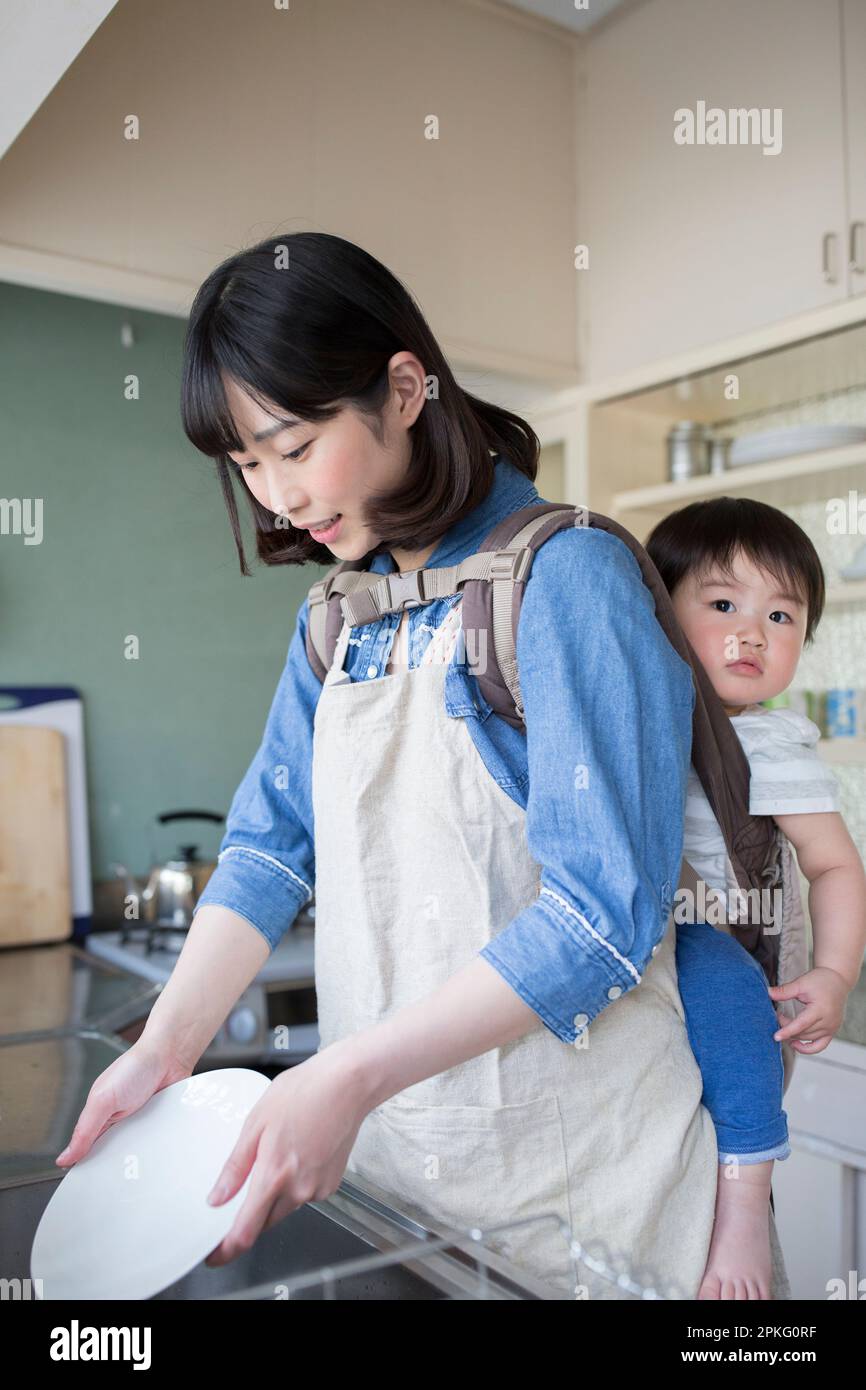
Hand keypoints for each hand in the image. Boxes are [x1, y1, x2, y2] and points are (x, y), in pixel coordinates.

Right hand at [55, 1036, 194, 1165]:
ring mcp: (139, 1124)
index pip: (88, 1149)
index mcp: (98, 1115)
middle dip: (116, 1162)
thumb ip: (84, 1129)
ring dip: (138, 1154)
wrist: (170, 1056)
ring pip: (134, 1152)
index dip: (87, 1165)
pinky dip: (157, 1146)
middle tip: (118, 1171)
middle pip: (113, 1154)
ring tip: (139, 1159)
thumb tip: (65, 1156)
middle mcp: (118, 1121)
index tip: (88, 1183)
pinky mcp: (159, 1124)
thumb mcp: (103, 1099)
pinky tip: (159, 1150)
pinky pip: (155, 1143)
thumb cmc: (136, 1067)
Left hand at [203, 1042, 371, 1266]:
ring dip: (274, 1196)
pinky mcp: (332, 1184)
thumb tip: (217, 1198)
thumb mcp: (256, 1123)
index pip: (246, 1231)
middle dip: (251, 1215)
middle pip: (265, 1222)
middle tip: (244, 1188)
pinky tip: (297, 1154)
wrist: (347, 1084)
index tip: (215, 1255)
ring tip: (278, 1153)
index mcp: (274, 1175)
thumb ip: (235, 1166)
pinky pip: (304, 1195)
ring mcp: (318, 1189)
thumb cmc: (303, 1093)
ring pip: (285, 1207)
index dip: (227, 1249)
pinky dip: (295, 1184)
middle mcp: (298, 1189)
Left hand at [767, 967, 848, 1055]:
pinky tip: (795, 1044)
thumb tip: (768, 993)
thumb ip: (785, 991)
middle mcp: (828, 1022)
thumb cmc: (820, 980)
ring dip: (794, 1035)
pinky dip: (808, 1049)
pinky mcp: (832, 1031)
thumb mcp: (801, 983)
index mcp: (820, 1009)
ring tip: (784, 1022)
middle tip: (777, 1016)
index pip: (801, 1024)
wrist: (838, 981)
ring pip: (809, 1039)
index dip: (788, 1031)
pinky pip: (820, 1046)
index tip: (776, 1036)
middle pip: (803, 1032)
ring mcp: (832, 1028)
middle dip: (787, 1027)